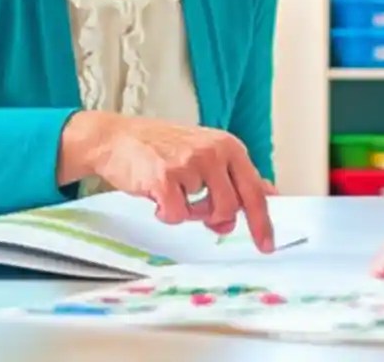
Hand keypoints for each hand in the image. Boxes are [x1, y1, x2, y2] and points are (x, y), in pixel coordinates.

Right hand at [82, 112, 276, 252]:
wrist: (115, 138)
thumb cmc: (160, 148)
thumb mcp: (205, 153)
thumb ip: (233, 176)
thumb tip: (268, 196)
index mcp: (228, 146)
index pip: (255, 190)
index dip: (262, 222)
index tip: (267, 245)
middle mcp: (214, 151)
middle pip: (232, 207)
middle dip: (215, 218)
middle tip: (197, 211)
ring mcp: (190, 163)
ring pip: (206, 213)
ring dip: (189, 213)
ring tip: (174, 194)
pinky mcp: (165, 177)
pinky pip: (177, 216)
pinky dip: (167, 214)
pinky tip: (157, 197)